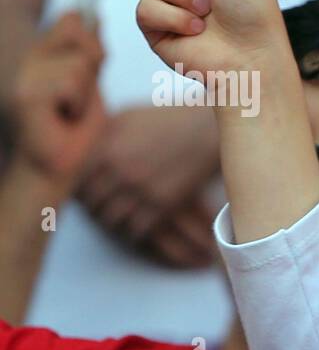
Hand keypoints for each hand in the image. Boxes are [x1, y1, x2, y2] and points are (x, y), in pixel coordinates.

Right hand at [4, 12, 106, 191]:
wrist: (57, 171)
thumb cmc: (75, 135)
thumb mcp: (91, 87)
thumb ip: (91, 55)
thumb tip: (93, 15)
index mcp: (42, 55)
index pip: (72, 19)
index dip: (92, 45)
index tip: (89, 75)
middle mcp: (28, 60)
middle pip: (79, 35)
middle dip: (92, 69)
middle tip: (79, 101)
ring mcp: (23, 76)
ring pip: (78, 63)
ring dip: (85, 94)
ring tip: (70, 114)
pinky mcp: (25, 95)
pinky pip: (70, 83)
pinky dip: (77, 105)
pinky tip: (64, 120)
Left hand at [76, 105, 218, 261]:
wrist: (208, 129)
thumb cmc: (169, 118)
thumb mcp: (127, 117)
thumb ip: (102, 136)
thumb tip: (84, 152)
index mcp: (106, 150)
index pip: (78, 182)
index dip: (79, 190)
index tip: (84, 194)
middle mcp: (120, 173)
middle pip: (92, 203)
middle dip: (94, 208)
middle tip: (100, 209)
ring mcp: (142, 191)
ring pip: (112, 219)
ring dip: (112, 222)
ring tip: (117, 220)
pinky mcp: (164, 205)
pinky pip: (138, 229)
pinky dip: (134, 232)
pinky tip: (136, 228)